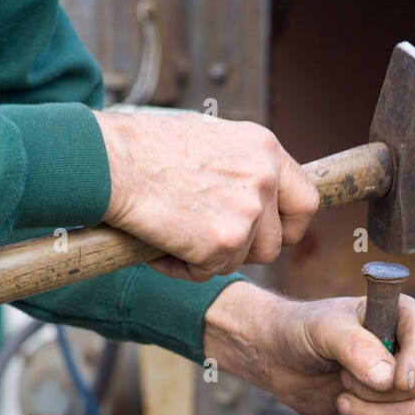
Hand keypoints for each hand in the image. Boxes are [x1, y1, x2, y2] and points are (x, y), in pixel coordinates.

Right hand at [93, 110, 318, 280]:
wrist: (108, 160)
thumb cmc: (144, 148)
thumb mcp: (210, 141)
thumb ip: (241, 169)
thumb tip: (257, 199)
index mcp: (264, 147)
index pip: (307, 200)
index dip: (288, 225)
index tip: (268, 233)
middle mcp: (264, 176)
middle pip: (276, 242)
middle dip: (245, 250)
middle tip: (207, 238)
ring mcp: (247, 210)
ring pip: (243, 261)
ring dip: (211, 258)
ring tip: (176, 232)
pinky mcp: (223, 241)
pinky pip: (210, 273)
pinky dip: (183, 267)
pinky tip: (161, 241)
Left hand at [204, 283, 414, 414]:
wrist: (277, 359)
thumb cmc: (300, 331)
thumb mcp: (323, 330)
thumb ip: (355, 348)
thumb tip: (387, 380)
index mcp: (396, 317)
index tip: (399, 382)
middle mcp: (403, 351)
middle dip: (377, 393)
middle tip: (343, 381)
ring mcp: (395, 385)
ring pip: (411, 413)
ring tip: (340, 403)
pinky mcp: (384, 414)